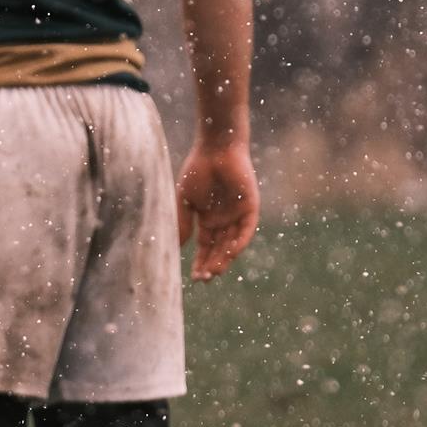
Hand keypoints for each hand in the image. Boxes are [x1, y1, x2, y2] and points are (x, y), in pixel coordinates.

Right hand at [175, 143, 258, 280]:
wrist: (215, 148)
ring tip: (214, 271)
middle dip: (211, 264)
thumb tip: (176, 248)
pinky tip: (230, 252)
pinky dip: (239, 241)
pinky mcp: (250, 207)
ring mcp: (237, 215)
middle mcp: (224, 220)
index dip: (200, 262)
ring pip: (232, 243)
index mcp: (208, 219)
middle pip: (219, 249)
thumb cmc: (197, 170)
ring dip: (224, 258)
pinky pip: (246, 230)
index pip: (205, 247)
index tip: (193, 277)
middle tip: (203, 279)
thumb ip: (183, 223)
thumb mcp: (185, 201)